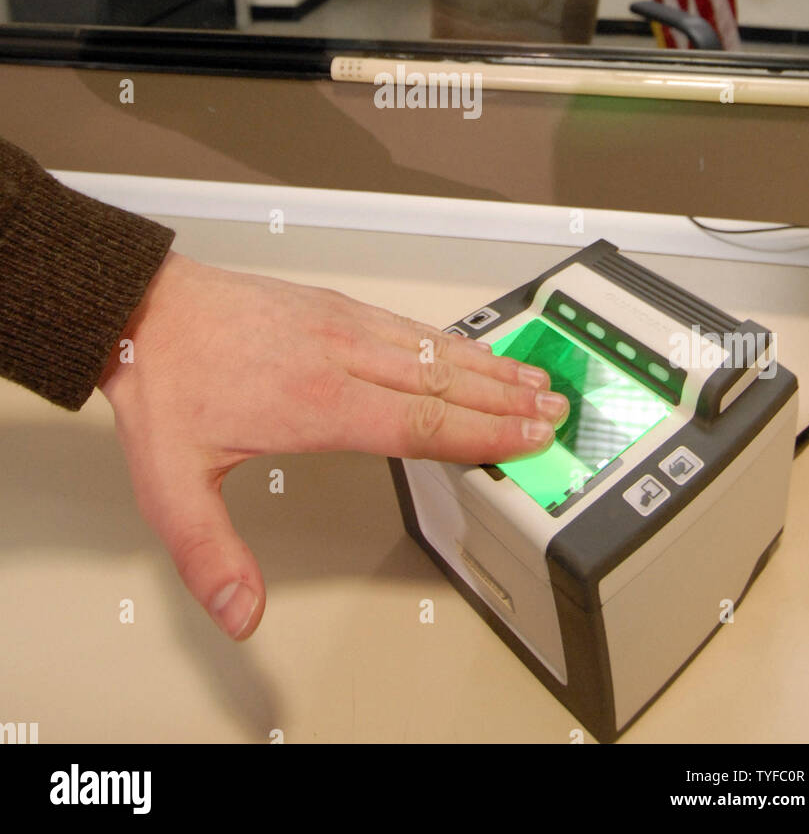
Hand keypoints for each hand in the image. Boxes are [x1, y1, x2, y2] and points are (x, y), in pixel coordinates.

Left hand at [98, 252, 567, 641]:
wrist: (142, 308)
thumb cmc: (166, 383)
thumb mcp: (173, 484)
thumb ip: (211, 553)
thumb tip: (242, 612)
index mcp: (316, 402)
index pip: (420, 423)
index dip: (482, 433)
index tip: (529, 438)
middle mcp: (339, 356)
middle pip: (442, 380)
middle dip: (506, 399)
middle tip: (557, 410)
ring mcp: (339, 324)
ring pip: (432, 347)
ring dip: (489, 365)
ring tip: (534, 377)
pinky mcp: (331, 305)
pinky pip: (408, 324)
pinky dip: (451, 339)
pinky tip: (466, 346)